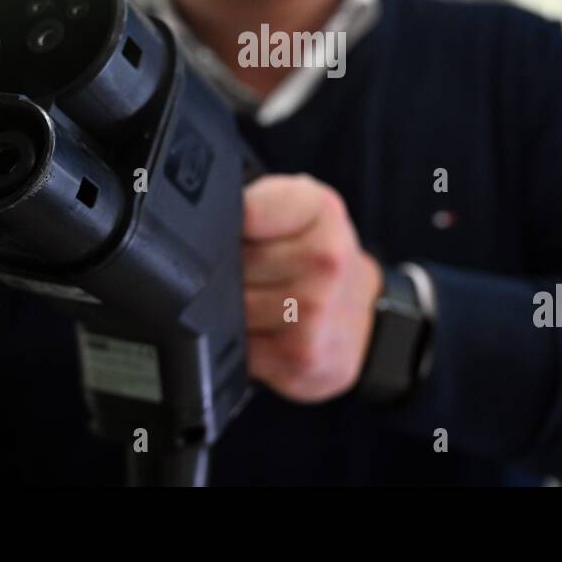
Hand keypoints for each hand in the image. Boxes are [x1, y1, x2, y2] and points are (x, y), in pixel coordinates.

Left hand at [241, 173, 383, 402]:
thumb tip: (197, 225)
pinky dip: (242, 341)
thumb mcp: (298, 206)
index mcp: (320, 210)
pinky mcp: (299, 358)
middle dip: (226, 268)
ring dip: (230, 307)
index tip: (238, 232)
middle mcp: (324, 260)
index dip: (226, 223)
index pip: (242, 212)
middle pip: (226, 263)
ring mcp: (313, 312)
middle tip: (256, 270)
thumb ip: (255, 203)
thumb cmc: (319, 255)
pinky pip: (235, 346)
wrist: (364, 314)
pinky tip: (268, 330)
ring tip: (263, 298)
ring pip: (224, 307)